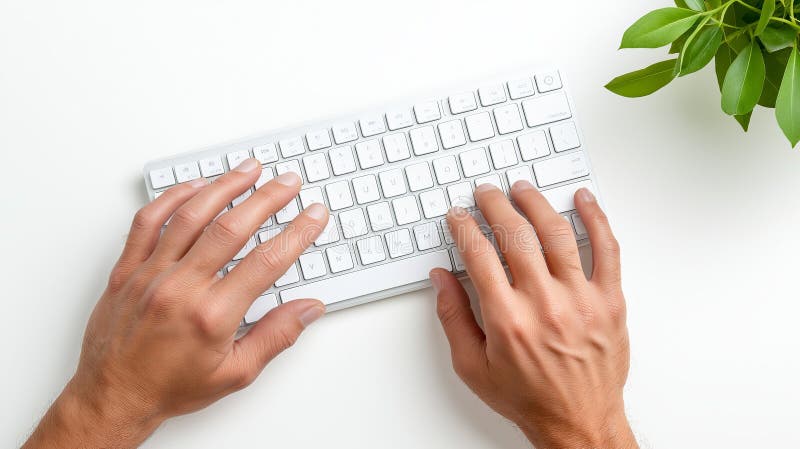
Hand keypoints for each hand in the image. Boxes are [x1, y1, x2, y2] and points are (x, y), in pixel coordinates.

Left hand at [24, 159, 327, 448]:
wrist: (113, 397)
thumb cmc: (170, 387)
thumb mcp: (236, 373)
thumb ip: (276, 336)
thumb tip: (309, 309)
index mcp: (212, 315)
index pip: (267, 262)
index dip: (297, 233)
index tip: (313, 215)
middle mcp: (180, 288)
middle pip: (233, 229)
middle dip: (267, 199)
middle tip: (289, 182)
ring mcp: (150, 274)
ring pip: (191, 216)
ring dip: (224, 187)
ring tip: (249, 170)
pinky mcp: (127, 270)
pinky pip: (147, 222)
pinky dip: (172, 198)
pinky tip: (194, 187)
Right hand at [431, 181, 635, 448]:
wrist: (578, 421)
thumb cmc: (528, 396)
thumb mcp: (473, 366)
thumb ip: (453, 317)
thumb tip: (441, 278)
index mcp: (507, 319)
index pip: (479, 254)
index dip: (465, 227)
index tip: (459, 216)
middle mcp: (544, 303)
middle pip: (515, 234)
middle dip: (495, 205)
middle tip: (486, 193)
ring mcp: (581, 298)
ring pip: (557, 233)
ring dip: (535, 204)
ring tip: (522, 189)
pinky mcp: (609, 300)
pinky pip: (606, 249)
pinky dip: (595, 218)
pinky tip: (583, 200)